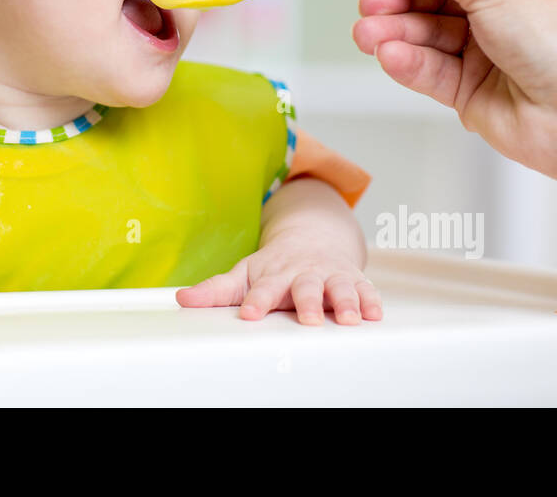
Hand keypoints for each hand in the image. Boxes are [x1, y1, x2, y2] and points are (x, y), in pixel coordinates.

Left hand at [175, 224, 382, 324]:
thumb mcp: (243, 274)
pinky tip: (375, 313)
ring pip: (339, 288)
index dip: (256, 301)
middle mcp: (303, 275)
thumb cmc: (274, 265)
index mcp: (274, 276)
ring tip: (350, 319)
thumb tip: (181, 300)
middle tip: (308, 319)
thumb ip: (215, 290)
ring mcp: (329, 276)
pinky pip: (365, 288)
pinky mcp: (352, 279)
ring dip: (345, 302)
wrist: (311, 237)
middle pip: (305, 288)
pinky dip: (371, 300)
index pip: (263, 290)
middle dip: (307, 302)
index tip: (249, 313)